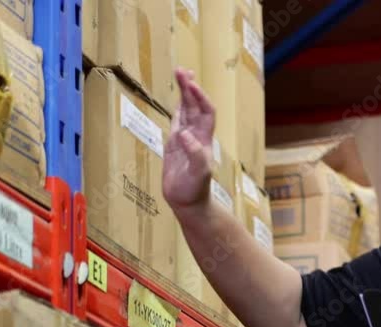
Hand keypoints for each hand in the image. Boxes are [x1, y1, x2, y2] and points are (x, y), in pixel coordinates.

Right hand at [163, 68, 215, 211]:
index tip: (191, 84)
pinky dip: (177, 109)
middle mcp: (197, 136)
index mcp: (204, 140)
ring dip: (184, 94)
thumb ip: (194, 153)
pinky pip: (177, 123)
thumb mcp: (198, 172)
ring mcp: (186, 140)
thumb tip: (184, 134)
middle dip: (190, 88)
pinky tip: (177, 100)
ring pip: (186, 111)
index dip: (200, 97)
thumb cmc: (194, 190)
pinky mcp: (175, 146)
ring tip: (181, 76)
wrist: (188, 203)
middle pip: (195, 106)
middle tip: (182, 70)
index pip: (205, 112)